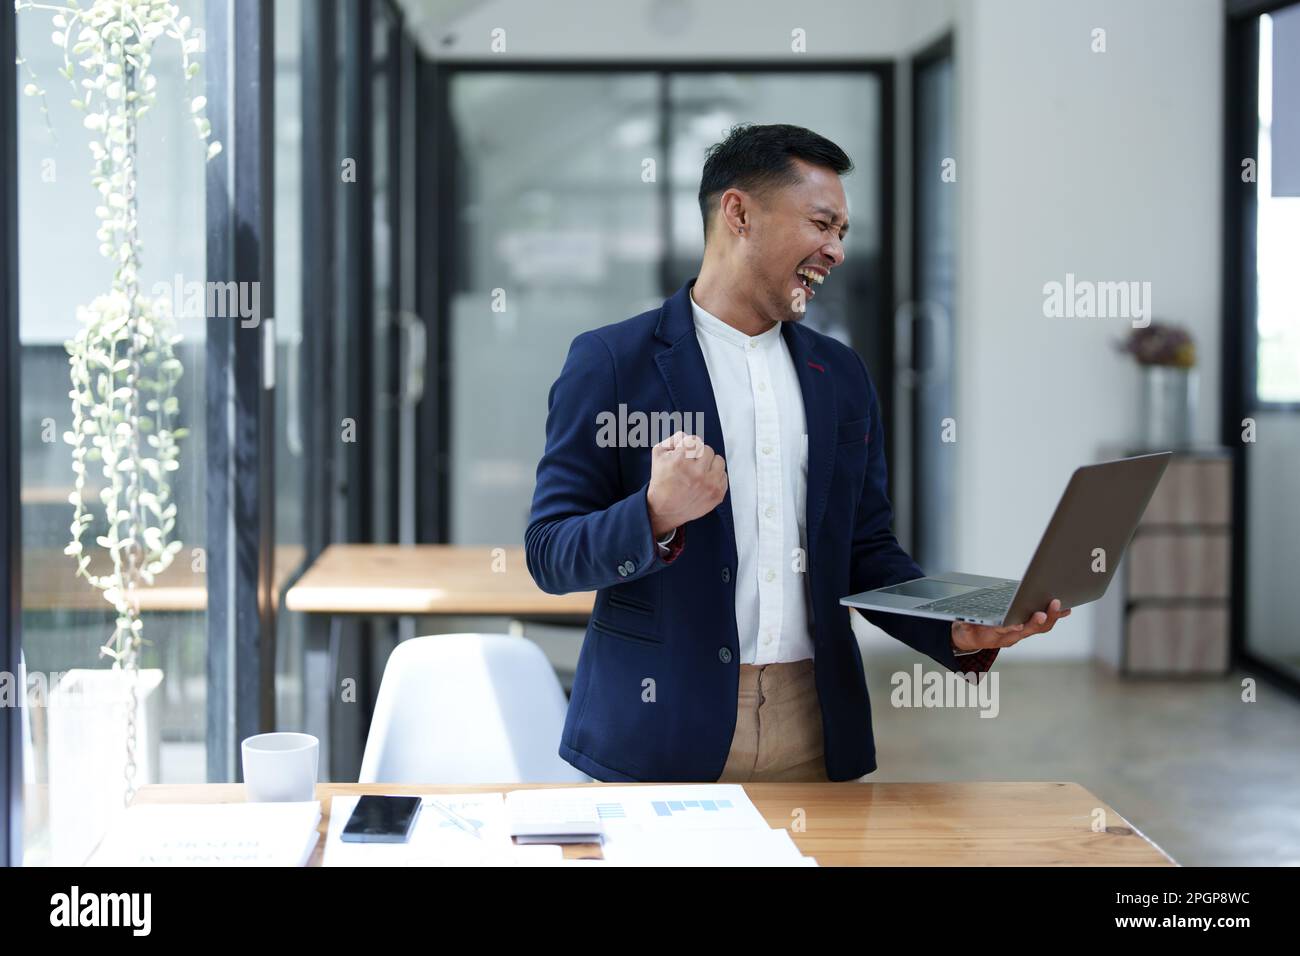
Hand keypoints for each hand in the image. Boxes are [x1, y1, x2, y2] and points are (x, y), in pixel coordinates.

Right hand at [645, 431, 727, 536]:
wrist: (664, 510)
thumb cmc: (662, 482)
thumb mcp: (658, 455)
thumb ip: (672, 440)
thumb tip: (686, 436)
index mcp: (681, 461)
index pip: (694, 440)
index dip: (688, 446)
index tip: (685, 453)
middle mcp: (696, 473)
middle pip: (707, 449)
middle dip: (698, 455)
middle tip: (691, 464)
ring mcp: (709, 484)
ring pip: (719, 460)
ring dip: (709, 464)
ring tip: (700, 471)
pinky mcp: (717, 494)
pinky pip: (724, 475)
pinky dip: (715, 476)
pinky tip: (704, 481)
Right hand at [951, 598, 1070, 651]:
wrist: (972, 640)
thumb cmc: (968, 630)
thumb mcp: (963, 627)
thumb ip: (966, 624)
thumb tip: (964, 621)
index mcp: (994, 637)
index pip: (1004, 632)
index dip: (1011, 629)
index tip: (1017, 625)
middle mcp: (1011, 637)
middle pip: (1028, 630)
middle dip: (1037, 621)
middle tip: (1043, 611)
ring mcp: (1020, 634)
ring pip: (1039, 628)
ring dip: (1050, 617)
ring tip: (1060, 606)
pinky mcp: (1026, 629)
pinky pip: (1043, 625)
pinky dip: (1053, 617)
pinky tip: (1065, 610)